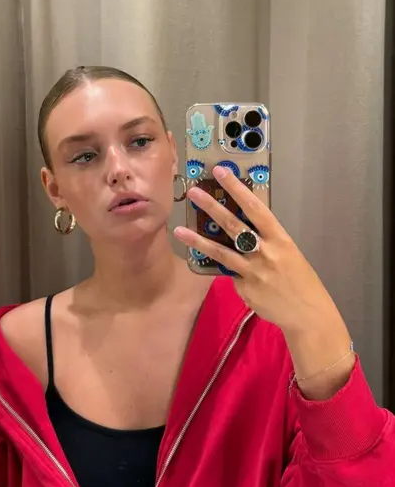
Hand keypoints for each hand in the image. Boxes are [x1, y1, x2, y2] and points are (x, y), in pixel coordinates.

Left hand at [174, 165, 340, 334]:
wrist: (308, 314)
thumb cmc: (300, 280)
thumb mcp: (288, 253)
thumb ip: (265, 241)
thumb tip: (241, 231)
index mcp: (280, 238)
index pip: (255, 208)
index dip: (237, 189)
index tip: (221, 172)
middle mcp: (265, 252)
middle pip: (234, 225)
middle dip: (212, 207)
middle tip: (194, 193)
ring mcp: (253, 271)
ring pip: (220, 252)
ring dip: (197, 240)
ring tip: (179, 230)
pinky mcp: (244, 288)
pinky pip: (228, 274)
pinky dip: (225, 270)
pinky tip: (220, 270)